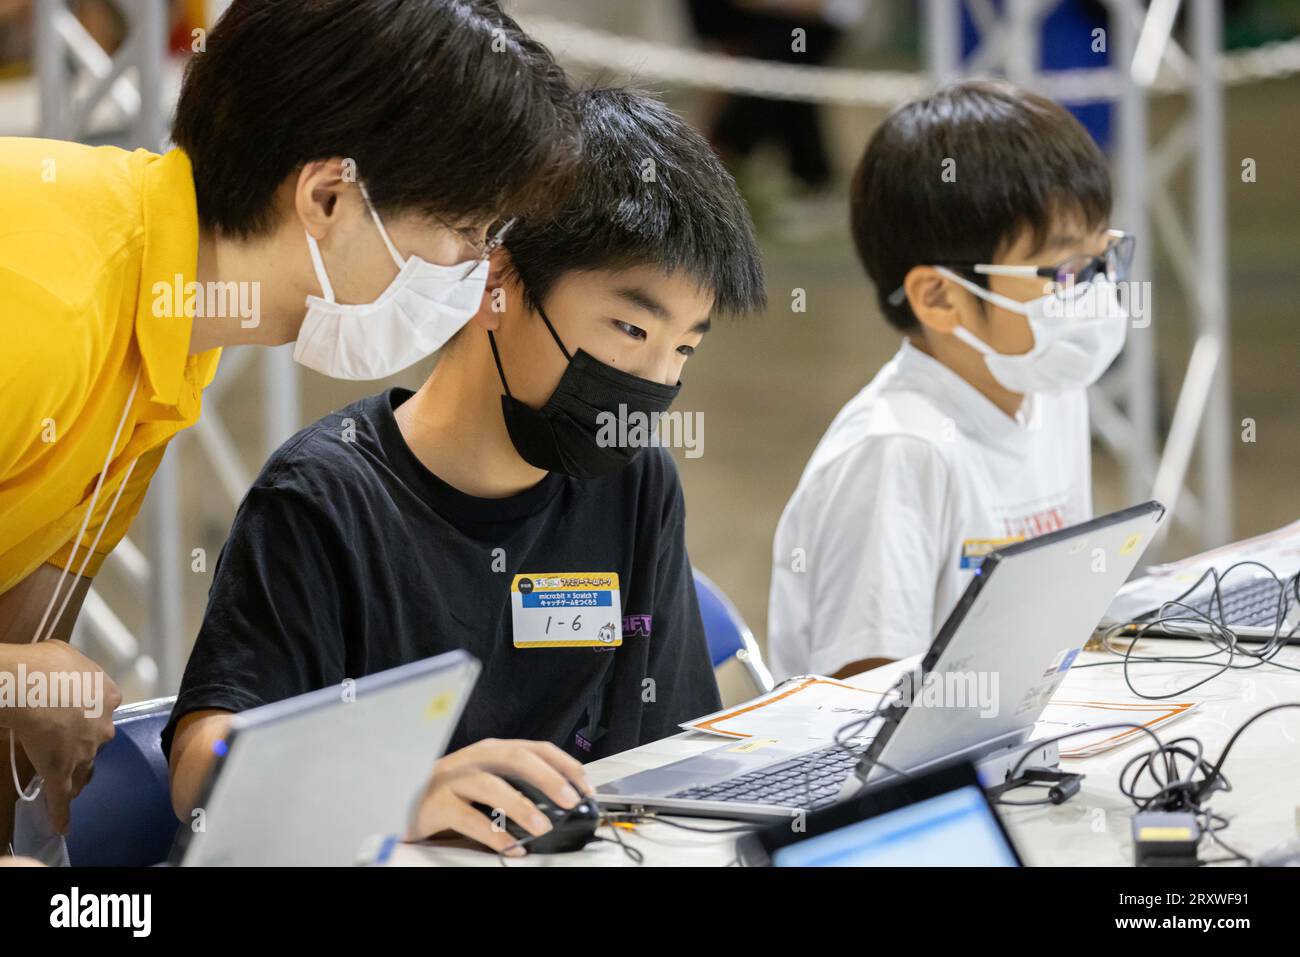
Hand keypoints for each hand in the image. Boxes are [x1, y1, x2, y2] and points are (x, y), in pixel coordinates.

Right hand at [4, 640, 120, 832]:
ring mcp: (86, 750)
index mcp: (107, 694)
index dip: (91, 710)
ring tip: (72, 785)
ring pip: (85, 768)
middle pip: (98, 738)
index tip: (79, 713)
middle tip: (67, 744)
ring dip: (78, 776)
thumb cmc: (45, 664)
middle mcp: (104, 724)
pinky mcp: (63, 770)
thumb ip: (71, 668)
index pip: (105, 705)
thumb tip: (62, 668)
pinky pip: (62, 796)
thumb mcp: (65, 654)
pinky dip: (62, 812)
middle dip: (85, 742)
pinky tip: (63, 825)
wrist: (32, 686)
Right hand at [407, 738, 592, 855]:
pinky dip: (492, 834)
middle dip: (549, 779)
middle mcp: (474, 758)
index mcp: (493, 750)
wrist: (402, 800)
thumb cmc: (452, 792)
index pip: (536, 748)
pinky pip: (468, 818)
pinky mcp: (435, 804)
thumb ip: (517, 785)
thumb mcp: (488, 781)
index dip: (565, 764)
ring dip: (521, 807)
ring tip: (542, 827)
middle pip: (516, 759)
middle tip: (571, 801)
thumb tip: (561, 802)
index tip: (585, 786)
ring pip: (491, 785)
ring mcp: (452, 779)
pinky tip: (510, 847)